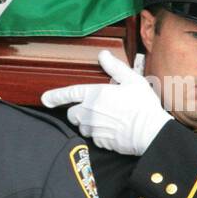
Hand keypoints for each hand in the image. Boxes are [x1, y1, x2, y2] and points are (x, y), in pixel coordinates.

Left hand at [41, 49, 171, 155]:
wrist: (151, 132)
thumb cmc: (143, 105)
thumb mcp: (132, 79)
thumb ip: (114, 67)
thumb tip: (103, 54)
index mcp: (94, 94)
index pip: (68, 94)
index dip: (55, 96)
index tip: (45, 99)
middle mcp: (89, 112)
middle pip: (72, 113)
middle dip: (79, 111)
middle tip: (96, 108)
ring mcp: (93, 129)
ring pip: (82, 126)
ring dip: (89, 123)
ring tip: (107, 119)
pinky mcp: (100, 143)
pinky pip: (94, 138)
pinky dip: (99, 134)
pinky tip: (113, 130)